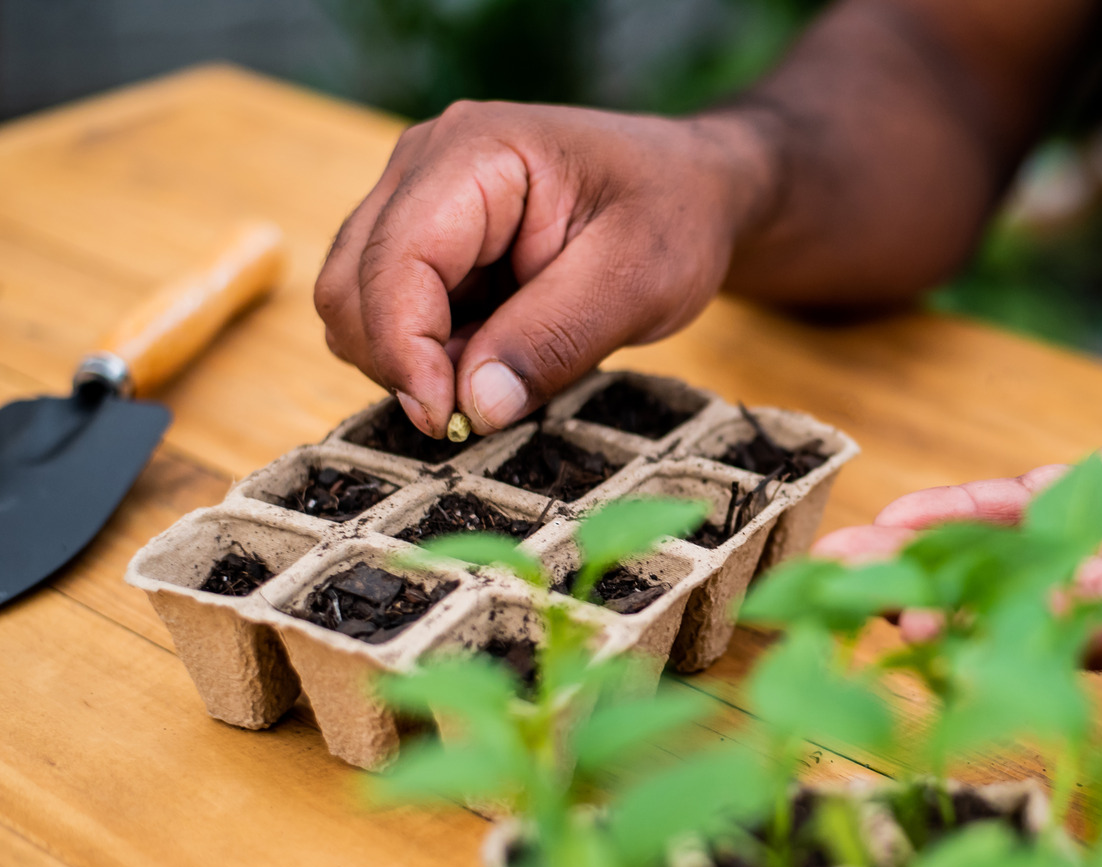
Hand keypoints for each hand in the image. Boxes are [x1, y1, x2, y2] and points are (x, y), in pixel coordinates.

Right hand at [314, 101, 770, 435]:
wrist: (692, 188)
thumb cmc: (672, 217)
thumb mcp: (638, 282)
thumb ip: (555, 340)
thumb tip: (474, 407)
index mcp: (474, 153)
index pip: (393, 262)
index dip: (405, 352)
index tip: (450, 420)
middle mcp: (423, 166)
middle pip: (351, 287)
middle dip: (403, 363)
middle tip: (486, 404)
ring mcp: (414, 200)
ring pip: (358, 306)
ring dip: (416, 362)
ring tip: (508, 366)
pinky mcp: (423, 239)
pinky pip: (389, 313)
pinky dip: (430, 354)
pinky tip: (497, 352)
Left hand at [815, 306, 1101, 667]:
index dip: (1053, 624)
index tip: (967, 630)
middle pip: (1062, 597)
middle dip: (964, 599)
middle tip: (863, 602)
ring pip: (1039, 551)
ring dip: (948, 555)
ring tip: (853, 558)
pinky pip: (1053, 501)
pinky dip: (986, 507)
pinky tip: (913, 513)